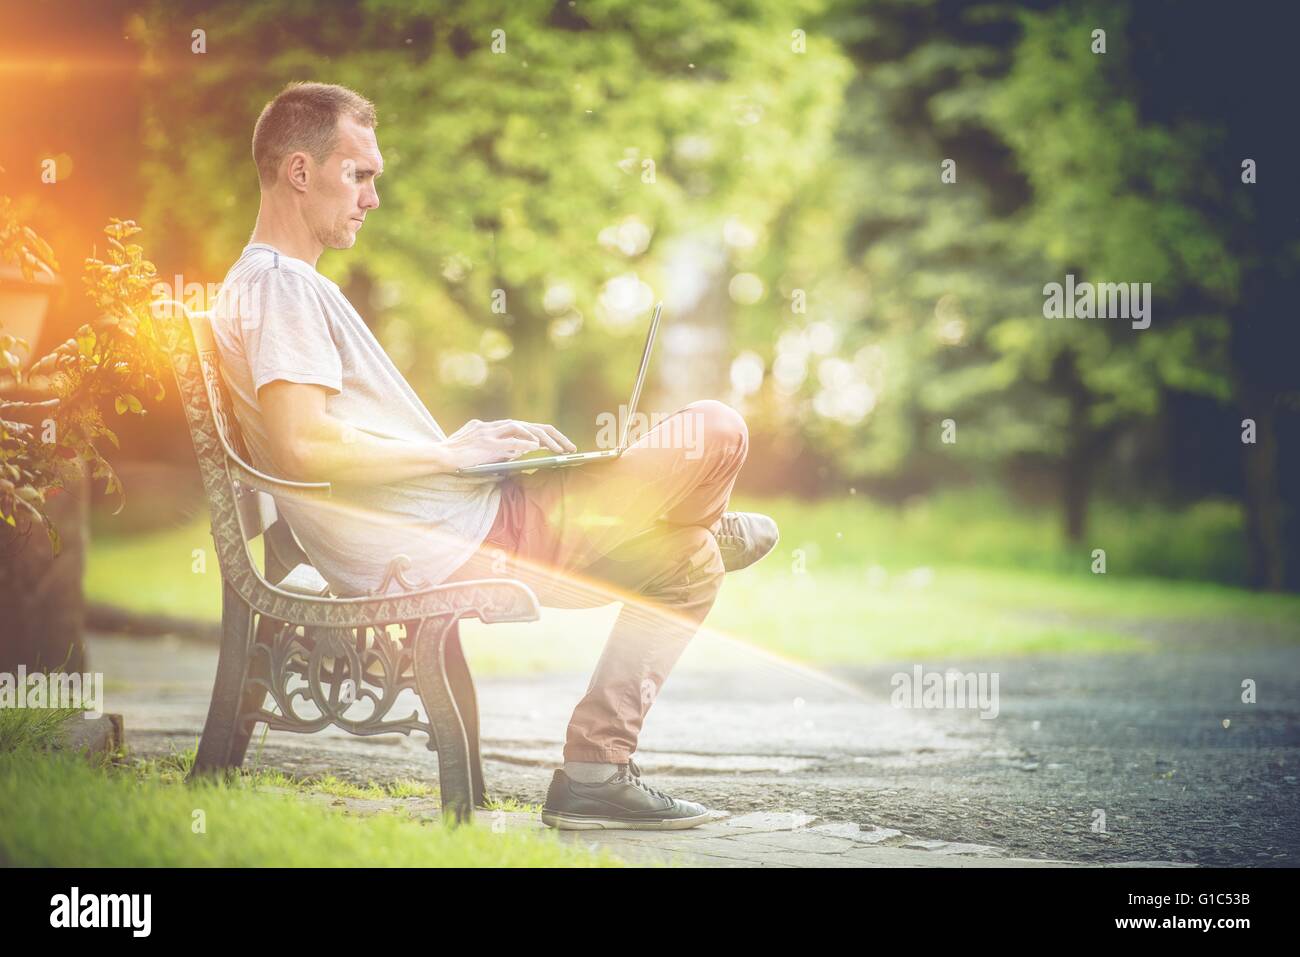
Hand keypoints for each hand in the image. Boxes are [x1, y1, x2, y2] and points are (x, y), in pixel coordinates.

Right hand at [443, 419, 575, 469]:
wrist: (436, 459)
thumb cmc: (457, 461)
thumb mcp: (482, 455)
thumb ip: (499, 454)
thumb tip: (520, 458)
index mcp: (491, 428)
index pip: (523, 427)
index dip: (543, 435)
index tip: (559, 445)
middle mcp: (491, 426)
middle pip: (529, 425)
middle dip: (553, 436)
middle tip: (571, 447)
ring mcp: (489, 433)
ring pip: (522, 428)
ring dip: (543, 438)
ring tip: (559, 450)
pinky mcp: (486, 443)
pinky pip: (510, 441)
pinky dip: (525, 442)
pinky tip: (538, 447)